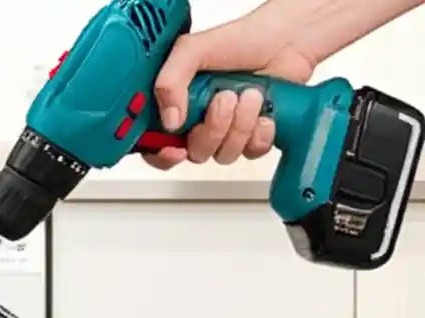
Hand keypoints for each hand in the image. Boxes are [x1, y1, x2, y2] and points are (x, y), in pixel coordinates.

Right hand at [144, 16, 318, 169]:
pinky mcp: (251, 136)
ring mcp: (225, 131)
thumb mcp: (192, 51)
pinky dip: (260, 134)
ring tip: (251, 95)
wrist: (285, 41)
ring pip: (224, 155)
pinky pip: (250, 153)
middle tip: (225, 98)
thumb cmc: (240, 40)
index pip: (155, 144)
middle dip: (213, 129)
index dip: (161, 155)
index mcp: (174, 104)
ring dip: (240, 126)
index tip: (175, 149)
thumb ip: (170, 81)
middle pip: (194, 153)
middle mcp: (197, 121)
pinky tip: (265, 113)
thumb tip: (170, 120)